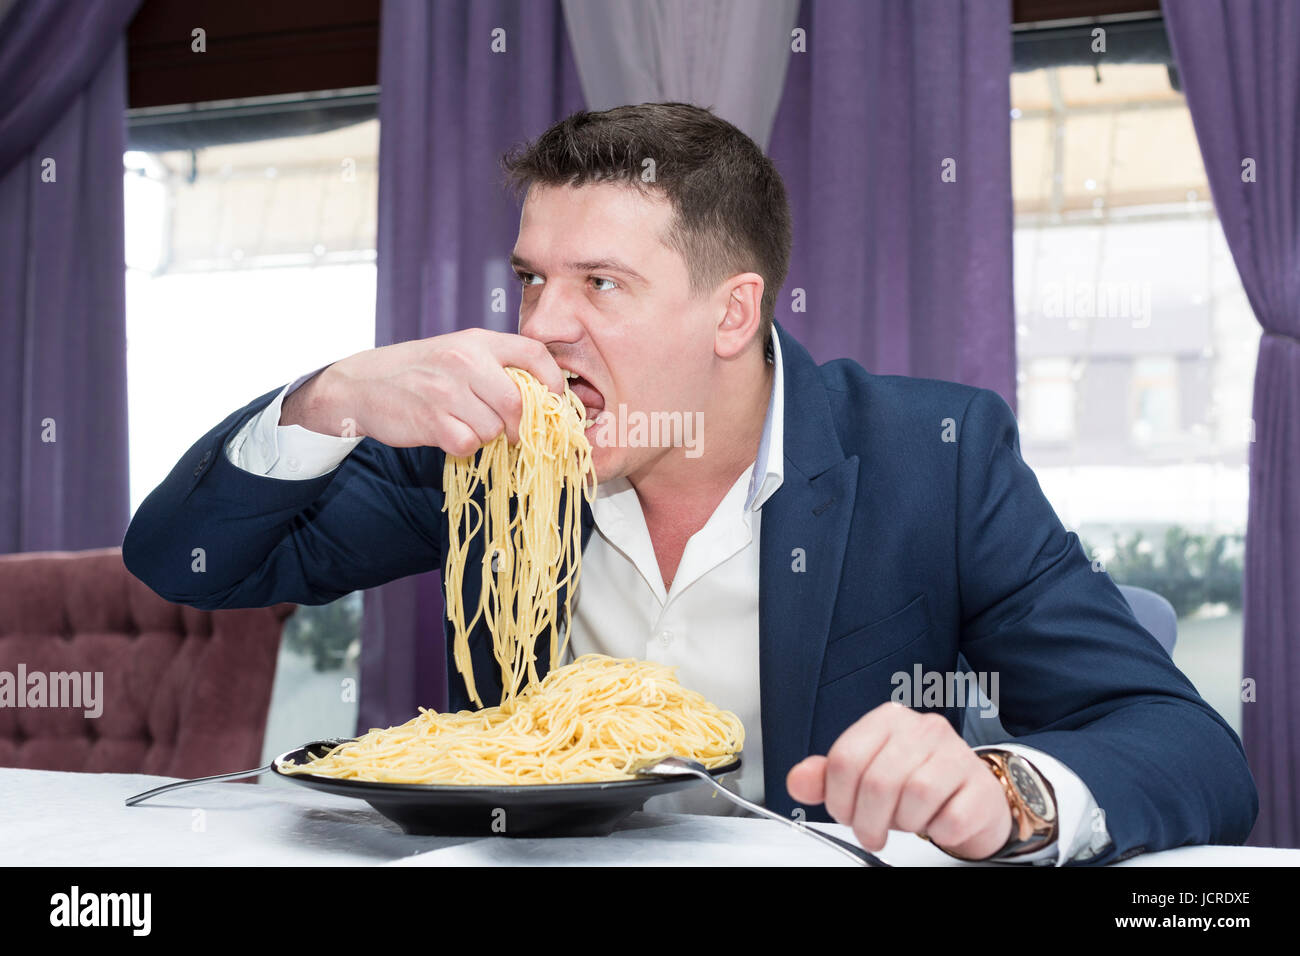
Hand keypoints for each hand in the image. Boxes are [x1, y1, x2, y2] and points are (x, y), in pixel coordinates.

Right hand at [281, 329, 565, 454]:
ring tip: (465, 423)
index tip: (555, 400)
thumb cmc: (418, 371)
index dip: (554, 380)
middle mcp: (464, 361)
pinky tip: (448, 433)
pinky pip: (468, 444)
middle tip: (508, 431)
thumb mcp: (458, 352)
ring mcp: (446, 390)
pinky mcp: (431, 420)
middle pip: (518, 402)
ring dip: (487, 435)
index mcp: (477, 341)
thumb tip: (544, 397)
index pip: (533, 353)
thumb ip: (496, 366)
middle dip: (518, 424)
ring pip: (494, 428)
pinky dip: (464, 446)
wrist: (361, 383)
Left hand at [786, 701, 1012, 859]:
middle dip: (867, 820)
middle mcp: (923, 728)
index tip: (845, 815)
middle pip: (878, 781)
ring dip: (904, 823)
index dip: (838, 799)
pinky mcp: (981, 785)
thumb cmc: (912, 782)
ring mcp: (956, 753)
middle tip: (871, 833)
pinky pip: (951, 818)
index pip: (845, 758)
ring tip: (907, 823)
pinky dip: (938, 831)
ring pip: (916, 795)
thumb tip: (797, 781)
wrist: (969, 794)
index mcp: (887, 719)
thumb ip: (826, 777)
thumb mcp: (863, 776)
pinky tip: (936, 823)